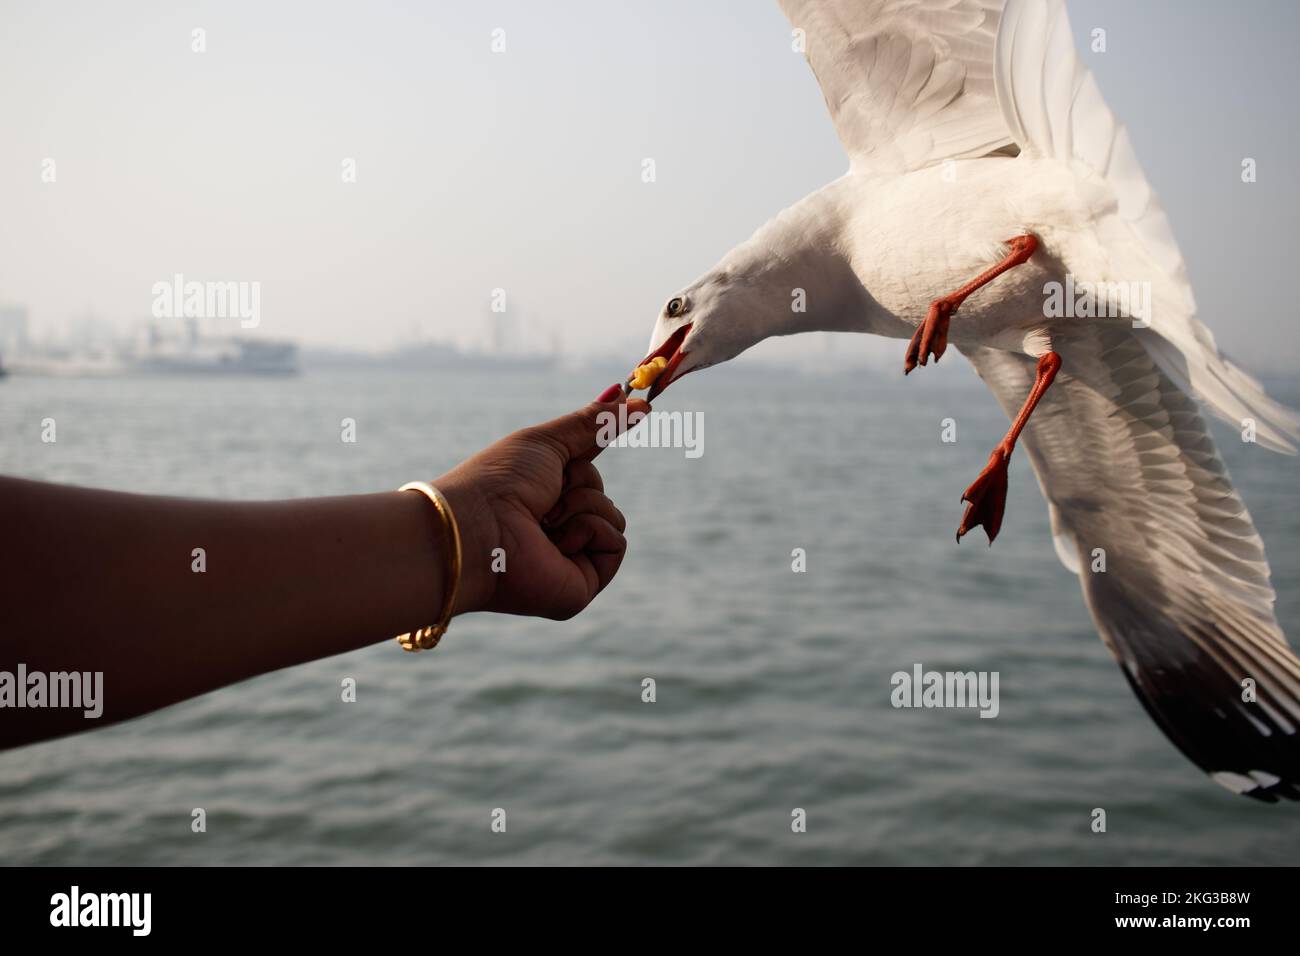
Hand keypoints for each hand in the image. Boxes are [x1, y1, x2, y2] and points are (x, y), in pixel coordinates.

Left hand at [436, 387, 649, 619]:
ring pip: (613, 517)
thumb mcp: (548, 441)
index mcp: (538, 496)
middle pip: (600, 491)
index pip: (581, 470)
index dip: (599, 443)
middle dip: (580, 481)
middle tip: (544, 491)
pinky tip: (555, 541)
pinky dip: (591, 530)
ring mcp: (569, 559)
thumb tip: (642, 402)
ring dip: (583, 506)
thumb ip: (594, 423)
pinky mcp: (582, 584)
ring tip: (544, 519)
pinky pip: (616, 542)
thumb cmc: (499, 481)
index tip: (639, 408)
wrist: (478, 526)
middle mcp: (553, 529)